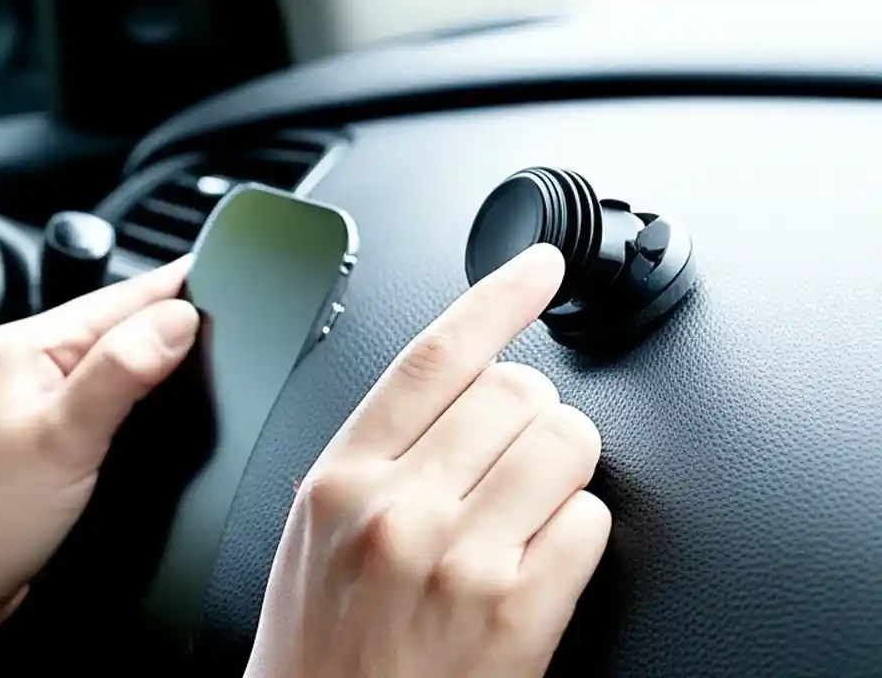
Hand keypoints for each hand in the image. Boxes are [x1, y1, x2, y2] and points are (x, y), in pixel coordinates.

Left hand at [0, 259, 199, 638]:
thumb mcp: (63, 439)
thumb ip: (122, 371)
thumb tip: (179, 318)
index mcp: (25, 346)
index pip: (120, 297)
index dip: (177, 287)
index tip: (225, 274)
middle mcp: (21, 362)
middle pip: (114, 321)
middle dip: (168, 316)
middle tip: (227, 311)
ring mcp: (26, 398)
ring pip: (106, 359)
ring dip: (149, 354)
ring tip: (198, 348)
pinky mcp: (35, 434)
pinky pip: (94, 396)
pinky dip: (128, 392)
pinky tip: (148, 405)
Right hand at [245, 244, 609, 677]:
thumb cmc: (318, 644)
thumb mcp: (316, 528)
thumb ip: (378, 452)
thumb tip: (464, 391)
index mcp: (341, 478)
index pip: (434, 357)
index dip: (497, 296)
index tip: (538, 266)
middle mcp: (400, 509)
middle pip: (517, 393)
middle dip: (531, 411)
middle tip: (510, 454)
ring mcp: (463, 559)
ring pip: (565, 444)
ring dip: (560, 465)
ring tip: (524, 506)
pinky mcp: (519, 611)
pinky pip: (591, 520)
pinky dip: (577, 528)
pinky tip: (537, 556)